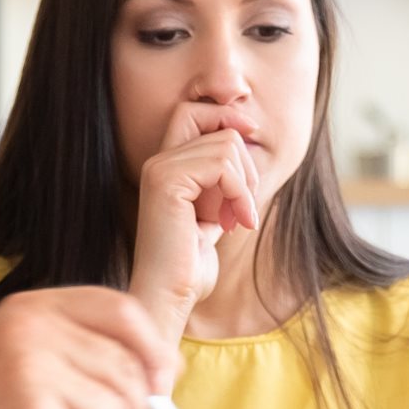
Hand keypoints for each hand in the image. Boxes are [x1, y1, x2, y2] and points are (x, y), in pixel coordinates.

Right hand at [127, 103, 260, 337]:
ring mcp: (160, 169)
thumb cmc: (190, 267)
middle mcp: (158, 161)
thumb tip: (247, 149)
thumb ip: (223, 184)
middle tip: (241, 206)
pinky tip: (238, 223)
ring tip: (237, 219)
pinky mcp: (167, 182)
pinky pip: (222, 165)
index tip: (251, 140)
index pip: (194, 111)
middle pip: (219, 127)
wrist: (168, 297)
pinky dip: (240, 194)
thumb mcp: (213, 215)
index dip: (226, 116)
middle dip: (245, 163)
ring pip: (226, 144)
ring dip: (245, 185)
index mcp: (165, 167)